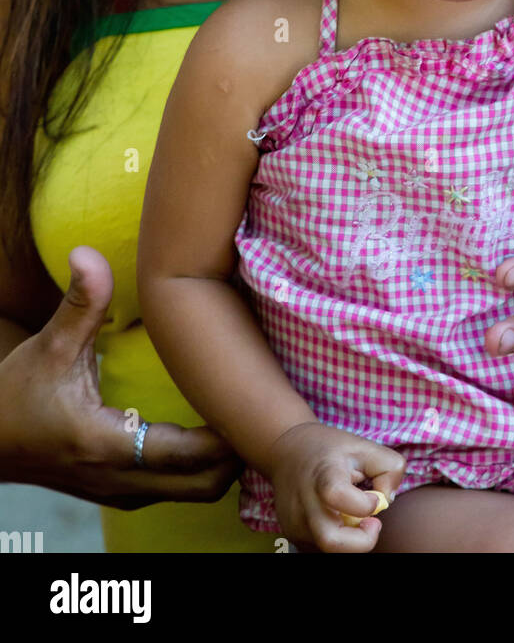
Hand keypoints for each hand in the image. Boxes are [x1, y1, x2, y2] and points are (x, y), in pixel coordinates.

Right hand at [0, 247, 239, 507]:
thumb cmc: (16, 396)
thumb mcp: (49, 348)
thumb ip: (79, 303)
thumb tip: (86, 253)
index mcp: (110, 446)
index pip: (190, 456)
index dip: (230, 434)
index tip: (258, 398)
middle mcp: (123, 480)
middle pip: (206, 486)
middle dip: (237, 450)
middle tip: (257, 400)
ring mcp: (123, 493)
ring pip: (195, 493)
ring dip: (222, 461)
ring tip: (240, 410)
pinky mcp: (122, 493)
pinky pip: (177, 489)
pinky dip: (201, 468)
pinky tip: (210, 428)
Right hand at [268, 422, 404, 552]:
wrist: (286, 449)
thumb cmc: (329, 448)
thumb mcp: (365, 446)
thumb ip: (389, 468)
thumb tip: (386, 501)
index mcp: (323, 476)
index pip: (339, 497)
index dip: (365, 504)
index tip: (374, 497)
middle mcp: (304, 503)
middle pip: (331, 542)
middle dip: (362, 542)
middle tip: (371, 524)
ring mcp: (295, 521)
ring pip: (328, 546)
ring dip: (348, 536)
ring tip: (348, 512)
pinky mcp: (292, 533)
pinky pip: (320, 543)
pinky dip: (335, 533)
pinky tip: (334, 515)